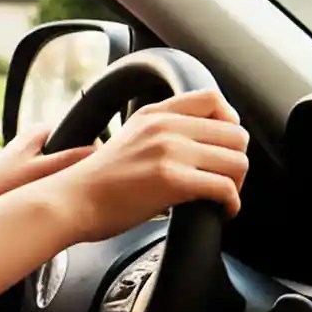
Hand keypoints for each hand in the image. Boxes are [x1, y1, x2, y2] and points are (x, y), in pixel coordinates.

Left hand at [0, 126, 95, 201]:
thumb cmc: (0, 183)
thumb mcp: (43, 170)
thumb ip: (71, 159)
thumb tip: (99, 152)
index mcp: (39, 131)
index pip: (78, 134)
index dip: (91, 151)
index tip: (97, 169)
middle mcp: (33, 140)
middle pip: (70, 153)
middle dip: (77, 169)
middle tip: (82, 186)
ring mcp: (27, 157)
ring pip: (58, 169)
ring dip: (63, 181)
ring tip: (64, 196)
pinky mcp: (22, 173)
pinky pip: (47, 180)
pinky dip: (51, 189)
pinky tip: (49, 202)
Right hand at [50, 90, 248, 242]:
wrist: (73, 200)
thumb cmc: (100, 180)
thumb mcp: (130, 137)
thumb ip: (162, 131)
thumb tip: (203, 143)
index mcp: (154, 113)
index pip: (213, 99)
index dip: (229, 123)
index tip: (222, 146)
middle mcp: (164, 126)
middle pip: (235, 133)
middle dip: (236, 160)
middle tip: (224, 179)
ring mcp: (168, 151)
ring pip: (237, 161)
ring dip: (236, 184)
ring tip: (221, 197)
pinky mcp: (172, 179)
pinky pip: (225, 188)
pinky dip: (231, 204)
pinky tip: (220, 212)